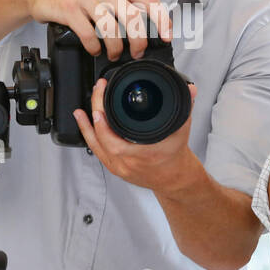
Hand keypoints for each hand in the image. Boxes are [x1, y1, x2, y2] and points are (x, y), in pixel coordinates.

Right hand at [18, 0, 171, 59]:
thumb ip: (125, 4)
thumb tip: (150, 27)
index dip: (162, 20)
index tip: (166, 37)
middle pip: (134, 17)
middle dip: (139, 40)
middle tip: (137, 53)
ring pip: (112, 28)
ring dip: (116, 48)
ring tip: (114, 55)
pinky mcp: (69, 9)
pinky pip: (88, 35)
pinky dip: (94, 48)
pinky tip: (94, 50)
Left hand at [72, 78, 197, 190]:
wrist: (175, 179)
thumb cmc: (176, 159)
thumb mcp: (182, 131)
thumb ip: (186, 108)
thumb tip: (189, 90)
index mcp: (140, 155)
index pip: (112, 140)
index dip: (102, 124)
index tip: (100, 106)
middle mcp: (126, 163)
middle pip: (100, 139)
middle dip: (94, 114)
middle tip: (97, 93)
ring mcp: (119, 167)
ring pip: (95, 147)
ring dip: (86, 128)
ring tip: (79, 112)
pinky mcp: (116, 168)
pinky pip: (98, 152)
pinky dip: (91, 138)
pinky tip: (86, 126)